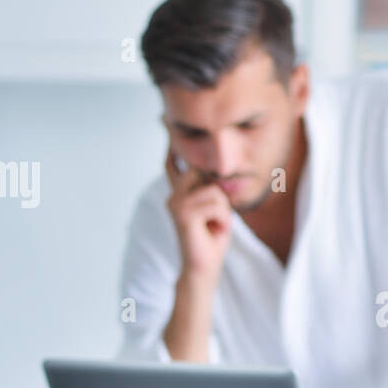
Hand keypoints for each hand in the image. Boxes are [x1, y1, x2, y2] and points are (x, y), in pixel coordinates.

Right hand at [164, 145, 233, 284]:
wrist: (203, 268)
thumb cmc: (212, 239)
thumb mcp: (218, 210)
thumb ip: (215, 190)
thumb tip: (222, 174)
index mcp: (180, 192)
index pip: (176, 162)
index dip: (172, 142)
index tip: (163, 118)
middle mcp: (174, 194)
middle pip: (207, 173)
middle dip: (220, 196)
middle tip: (215, 219)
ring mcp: (175, 202)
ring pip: (215, 190)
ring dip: (224, 211)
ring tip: (214, 226)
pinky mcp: (182, 212)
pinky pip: (216, 203)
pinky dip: (223, 219)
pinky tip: (213, 230)